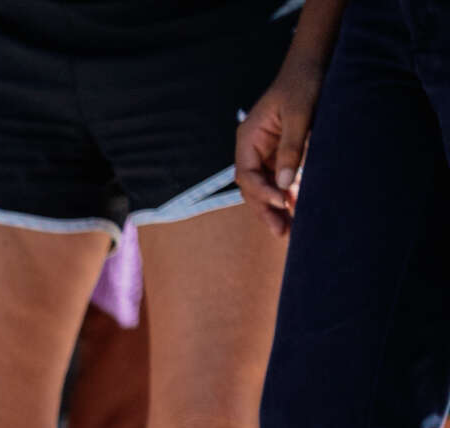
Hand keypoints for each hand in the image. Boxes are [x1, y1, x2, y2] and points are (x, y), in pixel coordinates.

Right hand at [236, 57, 322, 237]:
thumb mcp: (300, 114)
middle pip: (253, 186)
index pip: (247, 175)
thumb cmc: (304, 83)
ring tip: (290, 227)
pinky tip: (299, 206)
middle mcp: (254, 147)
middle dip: (266, 209)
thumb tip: (285, 185)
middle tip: (282, 231)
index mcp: (249, 138)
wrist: (314, 63)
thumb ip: (292, 149)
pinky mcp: (283, 151)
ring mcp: (268, 151)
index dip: (261, 192)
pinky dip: (288, 192)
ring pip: (267, 186)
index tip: (281, 202)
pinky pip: (281, 178)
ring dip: (277, 206)